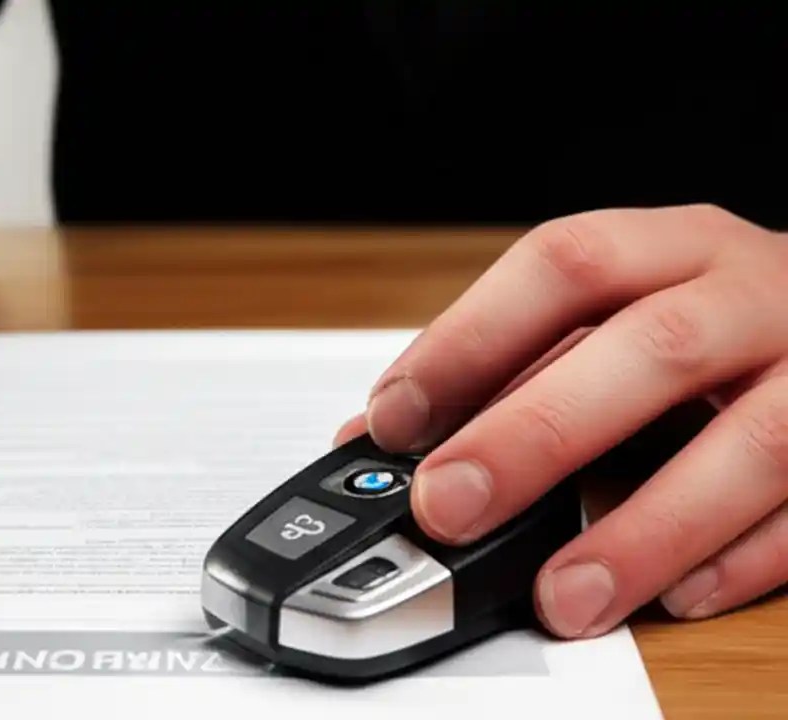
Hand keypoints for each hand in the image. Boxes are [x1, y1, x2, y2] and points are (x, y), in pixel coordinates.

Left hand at [338, 204, 787, 636]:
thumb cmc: (717, 323)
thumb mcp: (624, 315)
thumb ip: (516, 369)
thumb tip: (377, 437)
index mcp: (673, 249)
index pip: (563, 264)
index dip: (471, 338)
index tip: (395, 415)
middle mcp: (752, 295)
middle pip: (647, 350)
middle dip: (536, 433)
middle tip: (450, 505)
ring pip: (748, 445)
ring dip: (643, 528)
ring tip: (561, 594)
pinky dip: (741, 561)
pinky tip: (674, 595)